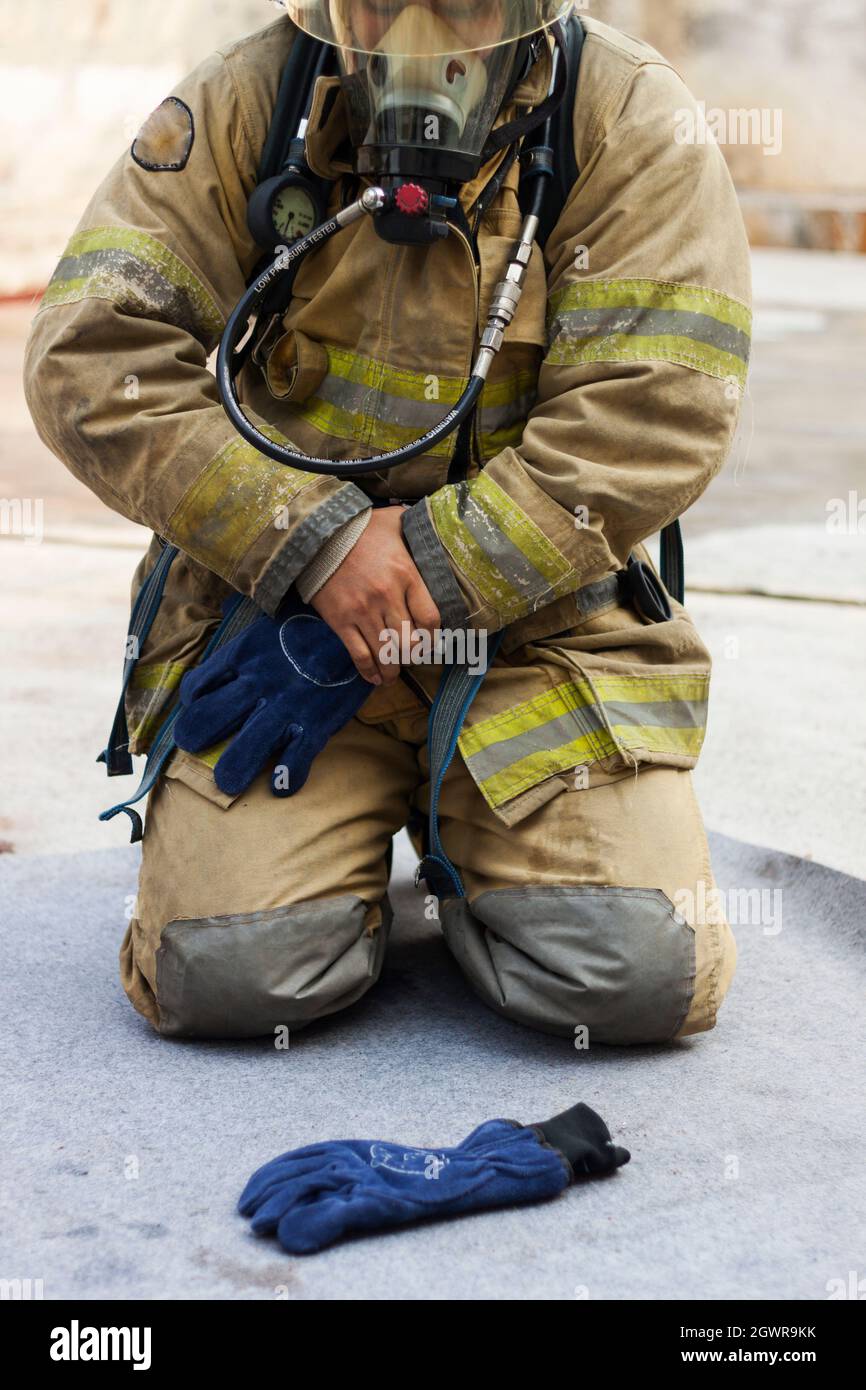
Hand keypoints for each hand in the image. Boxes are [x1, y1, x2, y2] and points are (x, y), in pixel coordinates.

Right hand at [310, 505, 439, 684]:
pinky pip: (359, 655)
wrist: (315, 533)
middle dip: (414, 655)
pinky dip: (369, 671)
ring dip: (393, 669)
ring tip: (393, 673)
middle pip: (410, 642)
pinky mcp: (341, 621)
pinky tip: (375, 678)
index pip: (431, 618)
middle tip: (413, 657)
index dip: (434, 635)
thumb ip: (416, 530)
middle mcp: (387, 597)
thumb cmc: (359, 527)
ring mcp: (363, 612)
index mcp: (406, 574)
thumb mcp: (395, 521)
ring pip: (387, 653)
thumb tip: (438, 526)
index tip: (432, 640)